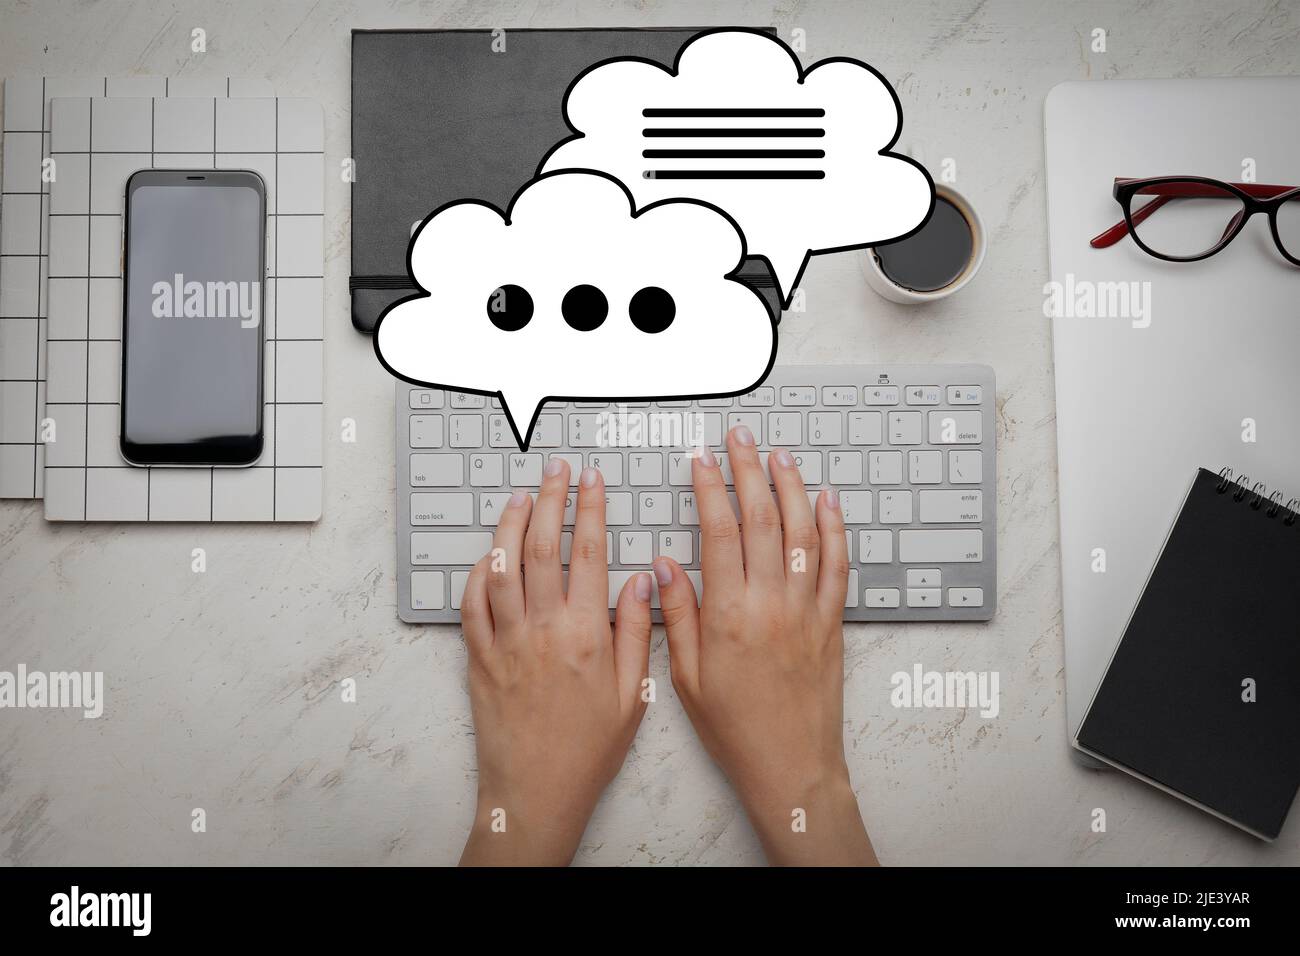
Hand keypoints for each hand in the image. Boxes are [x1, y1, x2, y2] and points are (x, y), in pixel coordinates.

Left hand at [458, 459, 651, 865]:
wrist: (535, 792)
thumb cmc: (589, 750)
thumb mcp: (633, 694)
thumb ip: (640, 632)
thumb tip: (644, 580)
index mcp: (586, 634)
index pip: (588, 552)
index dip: (590, 509)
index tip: (592, 481)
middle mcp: (542, 629)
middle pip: (542, 546)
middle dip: (550, 499)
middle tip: (556, 470)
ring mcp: (505, 642)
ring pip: (502, 567)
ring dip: (510, 525)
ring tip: (520, 497)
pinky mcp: (478, 659)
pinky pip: (472, 604)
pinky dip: (478, 573)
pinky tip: (489, 556)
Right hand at [653, 425, 876, 865]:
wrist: (791, 766)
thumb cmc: (735, 728)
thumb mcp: (687, 677)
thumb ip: (676, 615)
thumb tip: (664, 564)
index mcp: (728, 615)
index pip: (718, 532)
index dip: (709, 489)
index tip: (699, 461)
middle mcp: (771, 604)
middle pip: (762, 519)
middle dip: (748, 471)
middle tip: (739, 439)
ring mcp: (807, 610)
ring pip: (803, 532)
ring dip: (791, 487)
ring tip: (779, 456)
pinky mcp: (832, 623)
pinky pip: (837, 565)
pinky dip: (833, 529)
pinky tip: (826, 501)